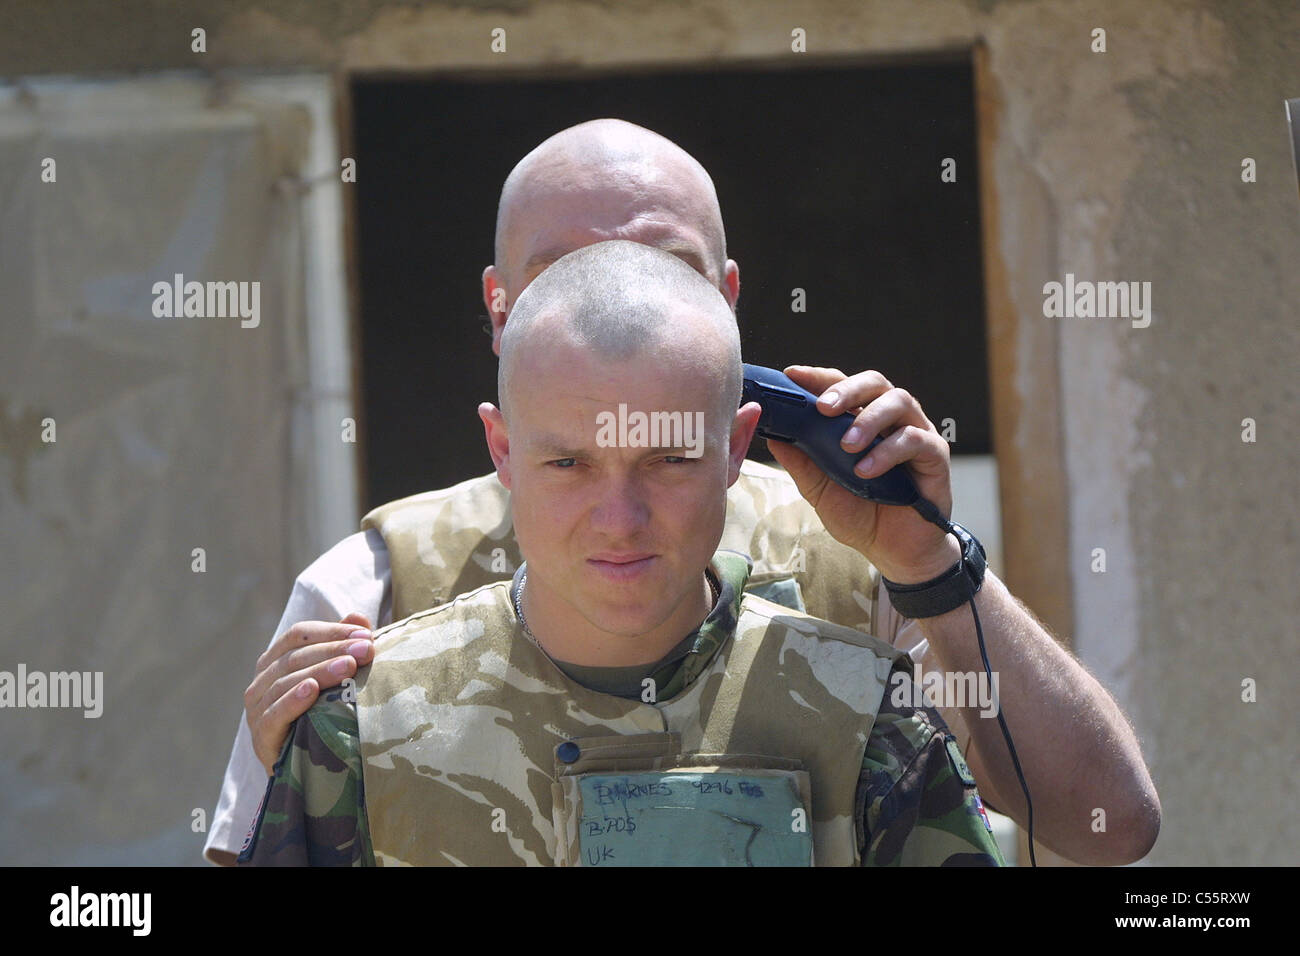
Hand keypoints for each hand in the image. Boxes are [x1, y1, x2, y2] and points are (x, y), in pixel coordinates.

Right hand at [244, 613, 374, 774]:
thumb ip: (343, 647)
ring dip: (319, 671)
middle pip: (295, 656)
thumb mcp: (335, 680)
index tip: (365, 635)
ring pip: (286, 681)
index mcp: (276, 661)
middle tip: (366, 650)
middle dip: (334, 649)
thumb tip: (358, 618)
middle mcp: (261, 682)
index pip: (299, 635)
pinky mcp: (261, 737)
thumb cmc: (322, 715)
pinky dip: (292, 701)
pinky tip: (312, 691)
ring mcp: (257, 710)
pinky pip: (273, 715)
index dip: (331, 631)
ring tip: (349, 667)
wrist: (305, 770)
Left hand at [764, 365, 959, 582]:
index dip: (818, 376)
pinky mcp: (935, 455)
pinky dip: (888, 451)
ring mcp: (916, 433)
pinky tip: (867, 470)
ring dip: (869, 419)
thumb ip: (800, 462)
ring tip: (847, 446)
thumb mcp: (819, 489)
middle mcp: (890, 420)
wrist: (894, 552)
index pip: (841, 385)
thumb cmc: (860, 515)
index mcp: (862, 420)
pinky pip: (915, 439)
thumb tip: (771, 435)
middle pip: (874, 382)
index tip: (792, 375)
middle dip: (847, 389)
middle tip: (823, 408)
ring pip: (898, 401)